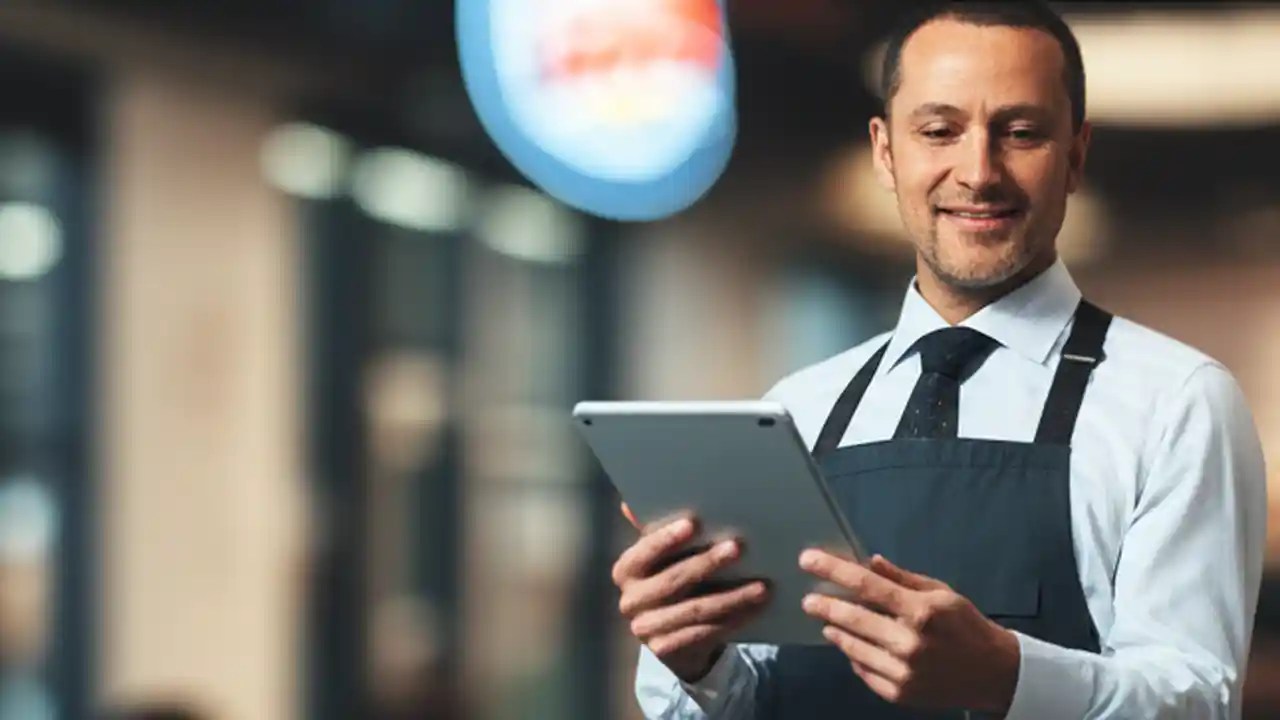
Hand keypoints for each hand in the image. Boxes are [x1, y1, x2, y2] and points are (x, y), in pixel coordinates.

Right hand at [612, 507, 770, 681]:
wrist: (672, 637)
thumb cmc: (671, 582)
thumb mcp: (662, 558)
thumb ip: (653, 532)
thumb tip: (630, 504)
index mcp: (626, 570)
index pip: (644, 552)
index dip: (666, 539)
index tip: (693, 523)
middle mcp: (630, 600)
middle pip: (673, 581)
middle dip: (707, 564)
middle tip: (737, 548)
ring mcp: (646, 628)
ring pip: (695, 610)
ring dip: (731, 597)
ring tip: (761, 586)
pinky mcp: (666, 649)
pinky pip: (705, 632)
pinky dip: (734, 620)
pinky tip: (756, 608)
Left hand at [799, 551, 1019, 713]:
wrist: (992, 673)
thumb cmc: (965, 625)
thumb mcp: (941, 593)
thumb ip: (902, 579)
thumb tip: (869, 562)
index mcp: (921, 611)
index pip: (867, 585)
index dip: (833, 570)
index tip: (808, 560)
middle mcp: (910, 642)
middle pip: (853, 618)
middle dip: (824, 605)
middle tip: (808, 599)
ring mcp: (903, 672)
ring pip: (853, 647)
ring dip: (836, 630)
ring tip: (827, 620)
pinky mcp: (899, 693)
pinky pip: (863, 670)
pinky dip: (853, 655)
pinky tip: (851, 644)